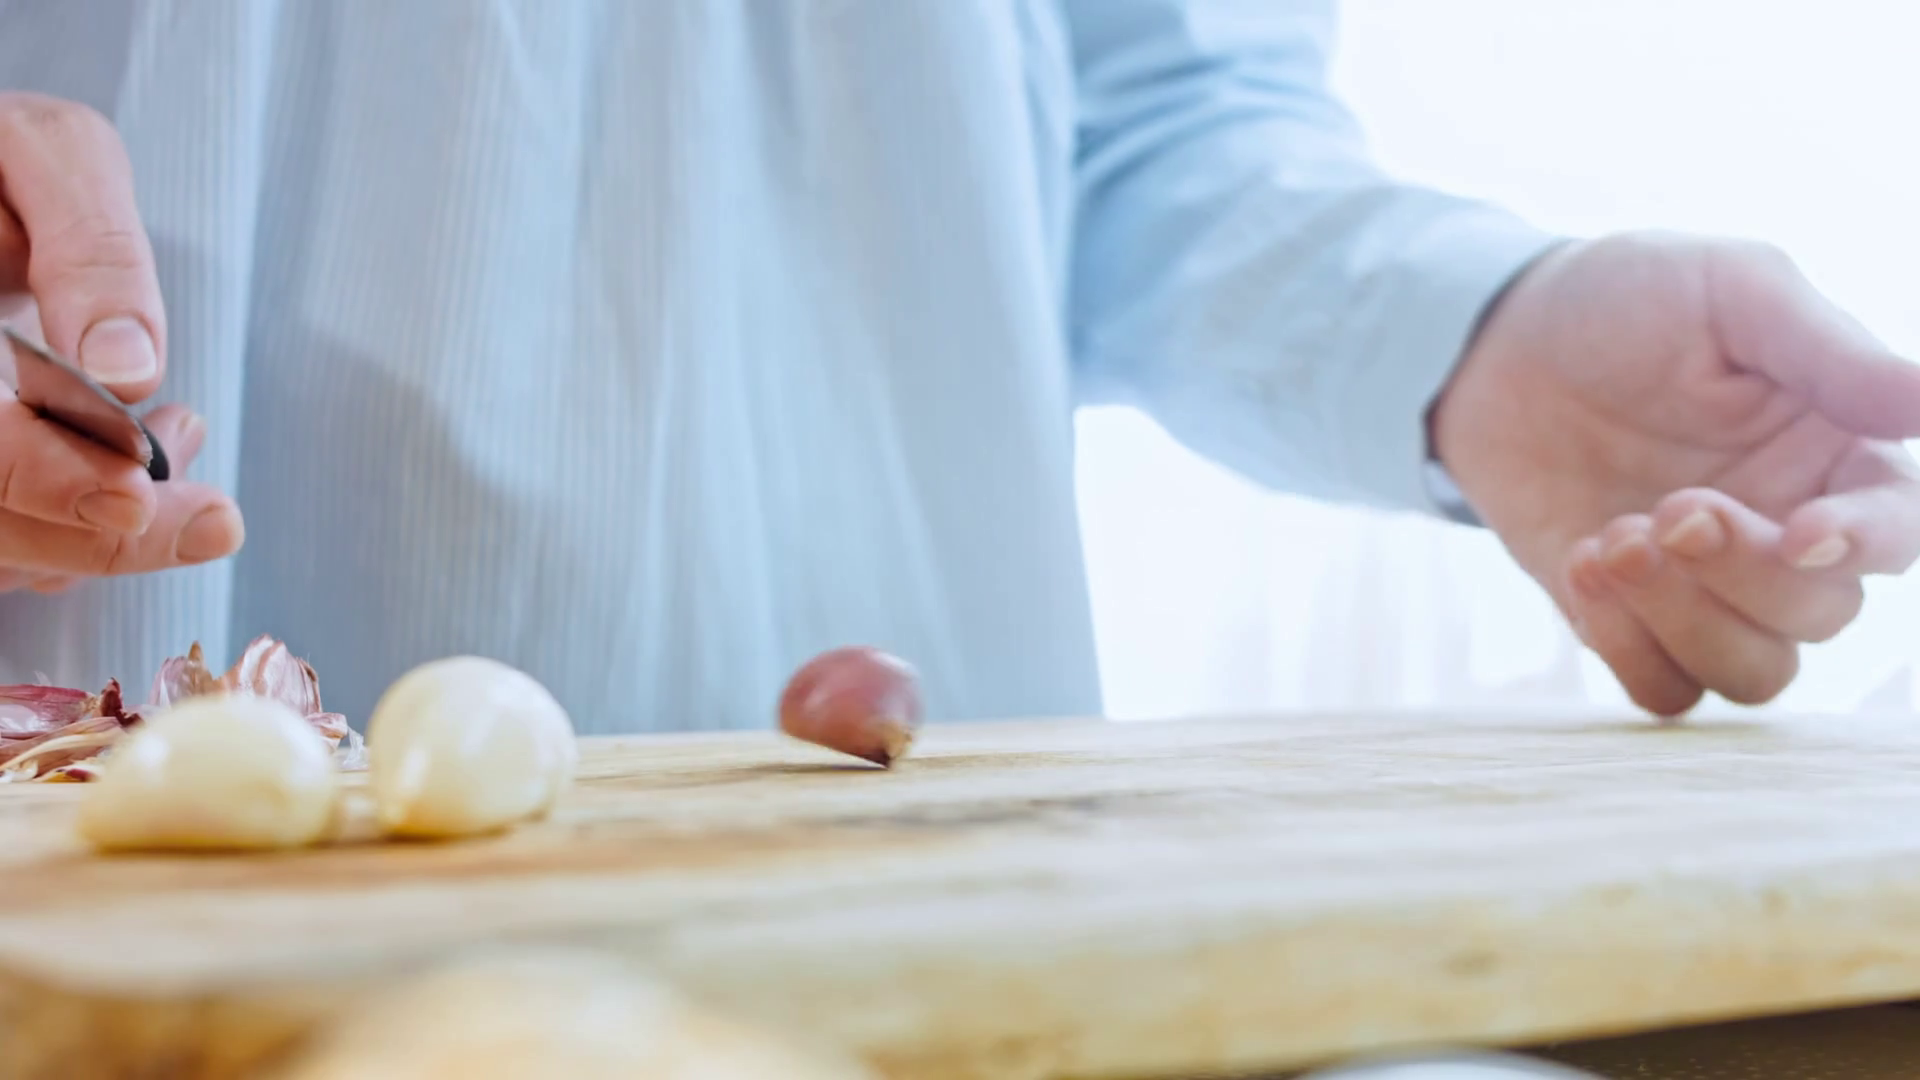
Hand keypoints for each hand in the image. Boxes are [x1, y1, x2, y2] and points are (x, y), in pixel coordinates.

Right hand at [0, 92, 242, 592]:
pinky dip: (77, 532)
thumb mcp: (49, 158)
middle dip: (98, 536)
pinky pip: (6, 540)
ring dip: (98, 536)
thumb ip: (90, 251)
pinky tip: (137, 471)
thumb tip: (128, 369)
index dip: (41, 477)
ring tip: (177, 445)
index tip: (137, 495)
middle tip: (215, 519)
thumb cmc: (5, 160)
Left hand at [1432, 231, 1919, 715]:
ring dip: (1685, 622)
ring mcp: (1706, 587)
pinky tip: (1580, 562)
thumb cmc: (1625, 300)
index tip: (1802, 529)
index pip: (1895, 529)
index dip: (1863, 543)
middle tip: (1669, 508)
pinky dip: (1625, 647)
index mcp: (1834, 455)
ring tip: (1613, 540)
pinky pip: (1662, 687)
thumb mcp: (1730, 290)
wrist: (1496, 344)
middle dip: (1746, 574)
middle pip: (1820, 615)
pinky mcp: (1629, 618)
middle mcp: (1783, 533)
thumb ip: (1825, 351)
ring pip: (1752, 671)